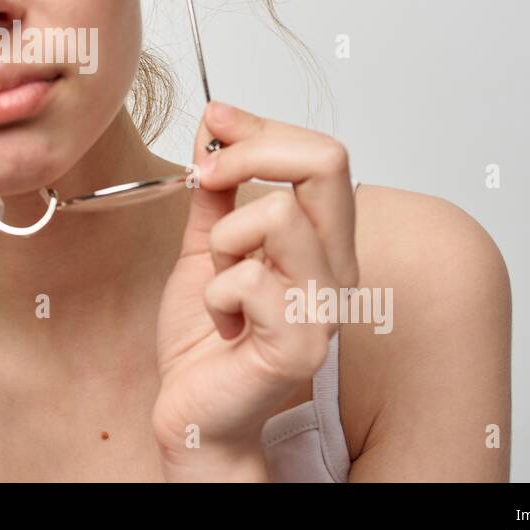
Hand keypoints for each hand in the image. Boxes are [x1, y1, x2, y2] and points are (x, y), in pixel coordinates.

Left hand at [152, 101, 359, 479]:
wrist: (193, 408)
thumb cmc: (205, 337)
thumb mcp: (205, 245)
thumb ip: (217, 190)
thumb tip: (217, 125)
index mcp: (321, 241)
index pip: (321, 153)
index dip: (264, 126)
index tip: (217, 121)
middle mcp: (336, 269)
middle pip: (325, 163)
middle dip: (252, 152)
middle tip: (208, 176)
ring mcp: (324, 308)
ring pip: (280, 215)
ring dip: (225, 239)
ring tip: (218, 277)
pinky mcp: (300, 346)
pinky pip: (249, 280)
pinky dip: (215, 294)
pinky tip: (221, 321)